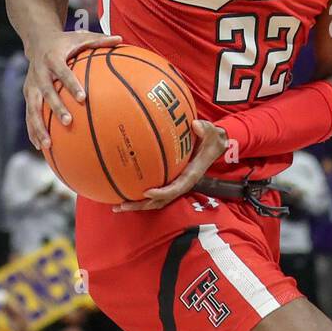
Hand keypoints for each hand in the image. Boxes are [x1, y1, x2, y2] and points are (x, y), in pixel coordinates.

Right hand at [23, 30, 122, 149]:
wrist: (37, 39)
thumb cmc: (65, 40)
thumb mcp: (81, 36)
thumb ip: (99, 40)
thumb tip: (121, 39)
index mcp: (53, 58)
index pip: (62, 72)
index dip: (71, 84)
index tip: (82, 97)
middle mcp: (39, 73)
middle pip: (46, 92)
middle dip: (56, 107)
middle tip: (68, 122)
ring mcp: (31, 85)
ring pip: (32, 108)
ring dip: (38, 127)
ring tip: (48, 145)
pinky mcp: (28, 94)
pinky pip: (29, 115)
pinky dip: (33, 130)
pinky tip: (40, 147)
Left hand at [112, 120, 230, 212]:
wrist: (214, 147)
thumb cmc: (212, 141)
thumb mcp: (214, 133)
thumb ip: (206, 129)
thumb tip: (195, 125)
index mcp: (191, 175)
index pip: (176, 188)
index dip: (161, 193)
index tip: (147, 192)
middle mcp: (181, 183)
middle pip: (160, 200)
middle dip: (142, 204)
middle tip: (122, 205)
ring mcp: (174, 183)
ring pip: (154, 200)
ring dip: (137, 204)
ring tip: (117, 206)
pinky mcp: (169, 181)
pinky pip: (153, 191)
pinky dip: (139, 195)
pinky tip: (123, 191)